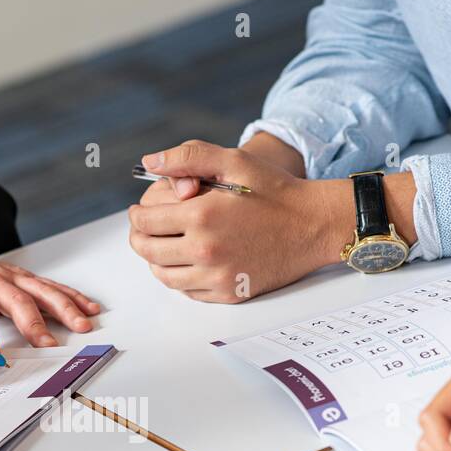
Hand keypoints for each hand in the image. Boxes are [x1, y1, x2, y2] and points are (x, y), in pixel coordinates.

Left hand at [0, 226, 98, 347]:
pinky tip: (87, 307)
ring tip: (81, 324)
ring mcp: (10, 276)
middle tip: (48, 345)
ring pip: (40, 292)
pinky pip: (50, 286)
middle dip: (34, 324)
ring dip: (64, 309)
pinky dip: (71, 297)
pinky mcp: (22, 276)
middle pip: (16, 301)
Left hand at [127, 140, 351, 302]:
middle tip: (142, 230)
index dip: (136, 215)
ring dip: (156, 261)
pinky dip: (180, 279)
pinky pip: (189, 292)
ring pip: (165, 276)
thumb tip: (150, 162)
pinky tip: (186, 263)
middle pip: (149, 252)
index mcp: (202, 217)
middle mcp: (206, 251)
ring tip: (161, 247)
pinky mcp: (229, 294)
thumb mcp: (235, 161)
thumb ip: (189, 157)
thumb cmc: (276, 190)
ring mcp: (218, 277)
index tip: (138, 211)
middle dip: (139, 238)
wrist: (314, 225)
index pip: (146, 222)